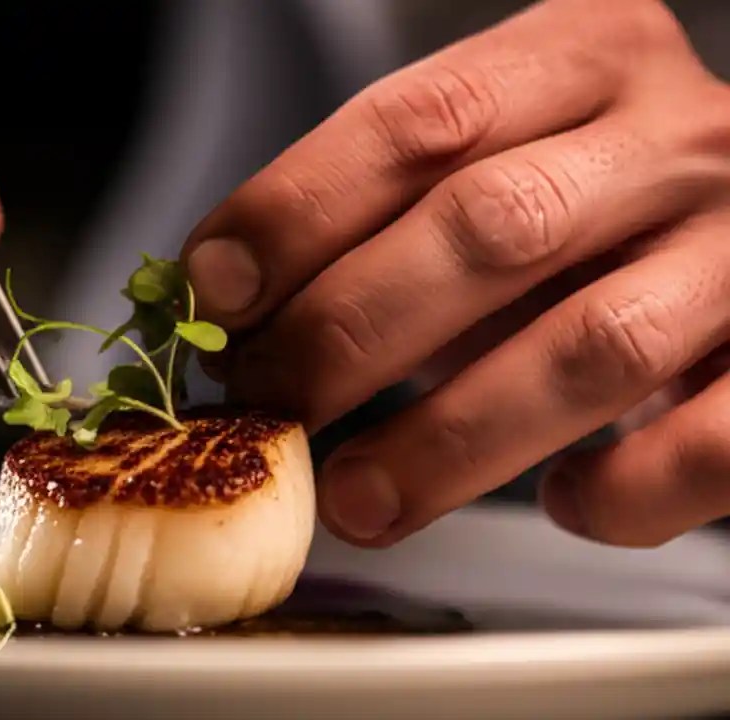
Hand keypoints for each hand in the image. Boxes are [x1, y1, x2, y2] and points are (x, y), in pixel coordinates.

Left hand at [182, 0, 729, 547]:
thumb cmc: (587, 201)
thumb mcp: (493, 163)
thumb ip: (384, 213)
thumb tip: (230, 308)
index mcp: (584, 59)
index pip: (420, 123)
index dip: (298, 211)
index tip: (215, 292)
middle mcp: (678, 139)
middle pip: (495, 227)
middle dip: (350, 329)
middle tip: (267, 400)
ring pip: (592, 346)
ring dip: (448, 438)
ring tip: (355, 497)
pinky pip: (706, 445)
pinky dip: (618, 491)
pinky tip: (561, 499)